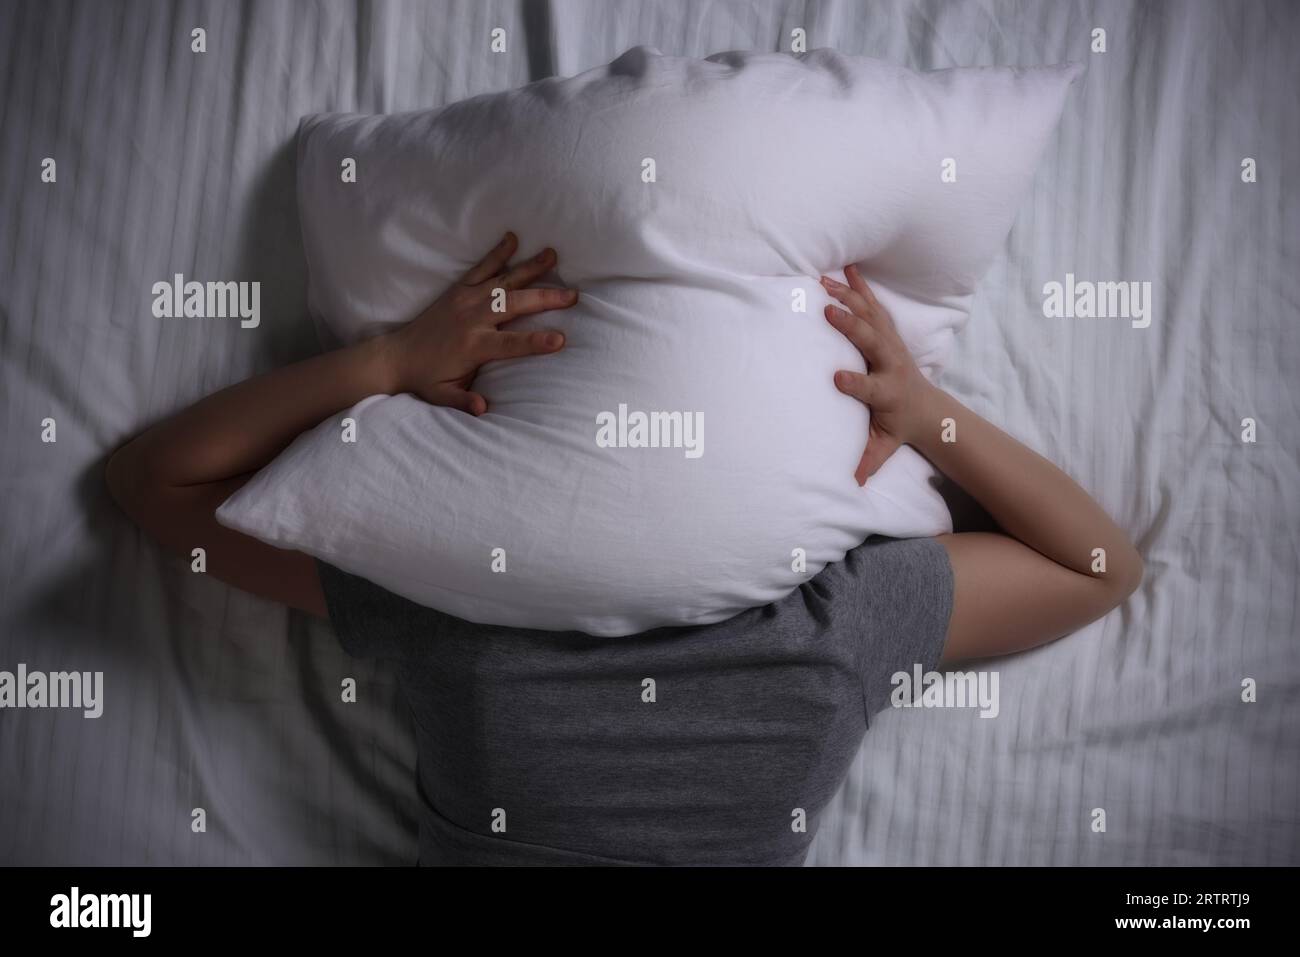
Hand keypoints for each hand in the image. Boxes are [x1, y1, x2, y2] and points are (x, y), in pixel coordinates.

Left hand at [379, 231, 578, 413]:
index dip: (536, 342)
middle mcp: (471, 318)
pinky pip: (481, 268)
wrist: (396, 357)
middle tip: (573, 295)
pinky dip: (497, 253)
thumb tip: (482, 408)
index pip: (511, 344)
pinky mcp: (458, 290)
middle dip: (545, 299)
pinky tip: (512, 238)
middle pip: (514, 305)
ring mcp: (465, 300)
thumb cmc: (426, 379)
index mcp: (473, 346)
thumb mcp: (442, 395)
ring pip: (503, 280)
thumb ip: (464, 401)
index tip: (561, 339)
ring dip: (530, 268)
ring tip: (553, 255)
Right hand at [821, 264, 937, 485]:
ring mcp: (891, 343)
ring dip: (848, 298)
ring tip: (823, 283)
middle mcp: (891, 363)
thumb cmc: (897, 426)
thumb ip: (868, 461)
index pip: (871, 388)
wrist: (925, 405)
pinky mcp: (887, 330)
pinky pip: (872, 304)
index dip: (856, 383)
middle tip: (827, 311)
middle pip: (872, 342)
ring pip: (870, 316)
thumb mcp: (883, 445)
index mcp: (888, 392)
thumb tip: (852, 485)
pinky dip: (859, 286)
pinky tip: (844, 268)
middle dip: (851, 326)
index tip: (837, 379)